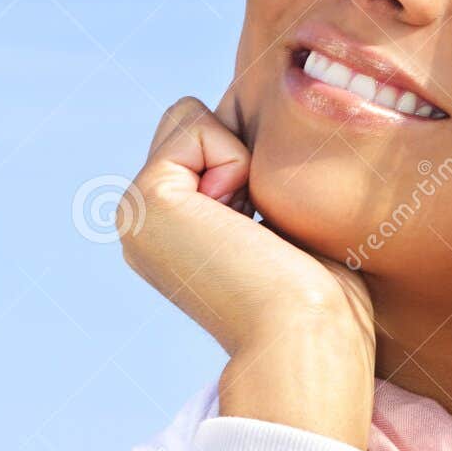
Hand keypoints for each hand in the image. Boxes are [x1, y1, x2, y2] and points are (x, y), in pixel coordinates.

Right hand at [117, 89, 376, 447]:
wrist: (305, 334)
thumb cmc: (316, 290)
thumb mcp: (274, 217)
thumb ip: (248, 175)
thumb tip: (247, 118)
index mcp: (167, 229)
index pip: (201, 139)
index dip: (247, 161)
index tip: (262, 229)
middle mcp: (142, 222)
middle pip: (190, 120)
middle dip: (237, 152)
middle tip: (255, 224)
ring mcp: (136, 213)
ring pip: (189, 117)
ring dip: (237, 158)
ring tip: (246, 224)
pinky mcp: (146, 201)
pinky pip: (195, 126)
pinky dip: (233, 161)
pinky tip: (238, 221)